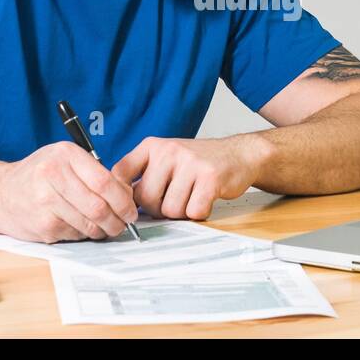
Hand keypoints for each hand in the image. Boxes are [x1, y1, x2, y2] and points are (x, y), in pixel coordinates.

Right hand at [0, 141, 138, 242]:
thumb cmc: (38, 175)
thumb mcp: (64, 160)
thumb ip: (93, 172)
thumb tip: (126, 196)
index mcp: (64, 155)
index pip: (104, 182)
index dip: (123, 200)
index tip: (130, 210)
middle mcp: (53, 175)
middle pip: (98, 207)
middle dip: (117, 221)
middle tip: (122, 225)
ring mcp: (45, 202)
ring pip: (88, 224)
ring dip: (102, 231)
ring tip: (103, 227)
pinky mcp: (42, 224)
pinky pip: (74, 234)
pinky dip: (83, 234)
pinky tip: (78, 226)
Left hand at [112, 135, 266, 219]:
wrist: (238, 154)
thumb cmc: (198, 163)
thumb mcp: (167, 158)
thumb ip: (145, 176)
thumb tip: (121, 205)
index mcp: (152, 146)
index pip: (120, 173)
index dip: (122, 196)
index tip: (130, 206)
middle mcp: (169, 151)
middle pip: (146, 199)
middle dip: (158, 210)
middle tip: (173, 202)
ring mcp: (190, 163)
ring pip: (170, 210)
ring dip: (181, 212)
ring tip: (192, 198)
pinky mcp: (210, 178)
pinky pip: (193, 212)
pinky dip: (199, 213)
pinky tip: (205, 199)